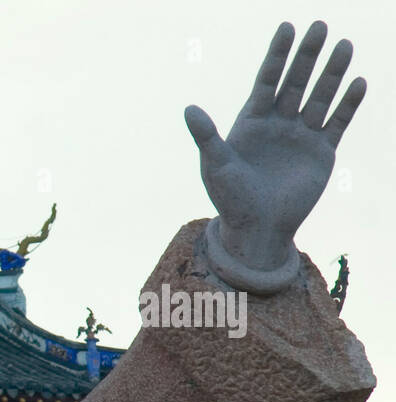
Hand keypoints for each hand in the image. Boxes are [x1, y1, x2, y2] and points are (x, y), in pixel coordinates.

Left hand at [184, 21, 364, 271]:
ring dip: (332, 72)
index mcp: (251, 122)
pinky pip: (337, 121)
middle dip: (307, 56)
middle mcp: (278, 124)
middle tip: (320, 26)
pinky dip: (347, 103)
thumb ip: (206, 136)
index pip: (267, 80)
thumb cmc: (230, 200)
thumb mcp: (216, 165)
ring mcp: (301, 136)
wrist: (256, 229)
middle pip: (295, 82)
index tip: (287, 27)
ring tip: (344, 45)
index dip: (277, 55)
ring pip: (320, 96)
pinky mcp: (321, 152)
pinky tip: (357, 81)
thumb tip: (188, 108)